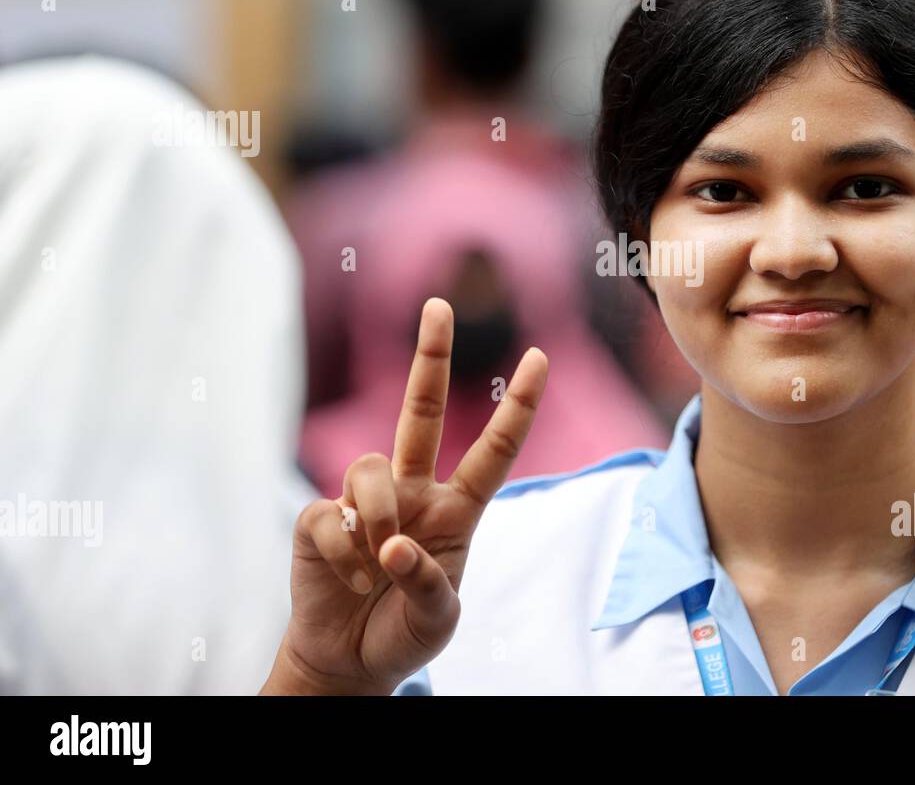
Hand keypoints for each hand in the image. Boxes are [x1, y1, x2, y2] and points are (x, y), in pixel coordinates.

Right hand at [261, 297, 547, 694]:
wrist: (349, 662)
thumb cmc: (403, 633)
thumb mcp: (437, 621)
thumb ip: (428, 585)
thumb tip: (394, 545)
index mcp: (456, 511)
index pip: (493, 452)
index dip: (519, 407)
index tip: (541, 357)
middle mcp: (413, 494)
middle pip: (421, 412)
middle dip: (431, 359)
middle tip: (439, 306)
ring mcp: (365, 503)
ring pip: (370, 467)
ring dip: (377, 514)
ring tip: (375, 566)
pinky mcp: (319, 521)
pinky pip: (330, 514)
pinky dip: (342, 553)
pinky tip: (349, 579)